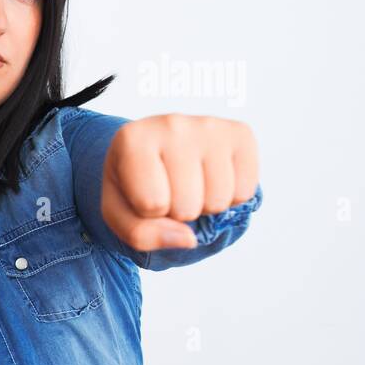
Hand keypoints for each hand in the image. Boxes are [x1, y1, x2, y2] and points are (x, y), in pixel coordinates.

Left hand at [101, 114, 258, 250]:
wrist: (158, 150)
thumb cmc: (134, 183)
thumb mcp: (120, 213)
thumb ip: (141, 235)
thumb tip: (189, 239)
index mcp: (132, 140)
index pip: (152, 204)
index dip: (149, 212)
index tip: (142, 191)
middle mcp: (172, 124)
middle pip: (187, 206)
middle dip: (178, 211)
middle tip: (170, 189)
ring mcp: (209, 125)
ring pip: (219, 201)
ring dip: (205, 205)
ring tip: (190, 184)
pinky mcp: (240, 133)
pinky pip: (245, 191)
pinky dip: (230, 197)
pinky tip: (211, 178)